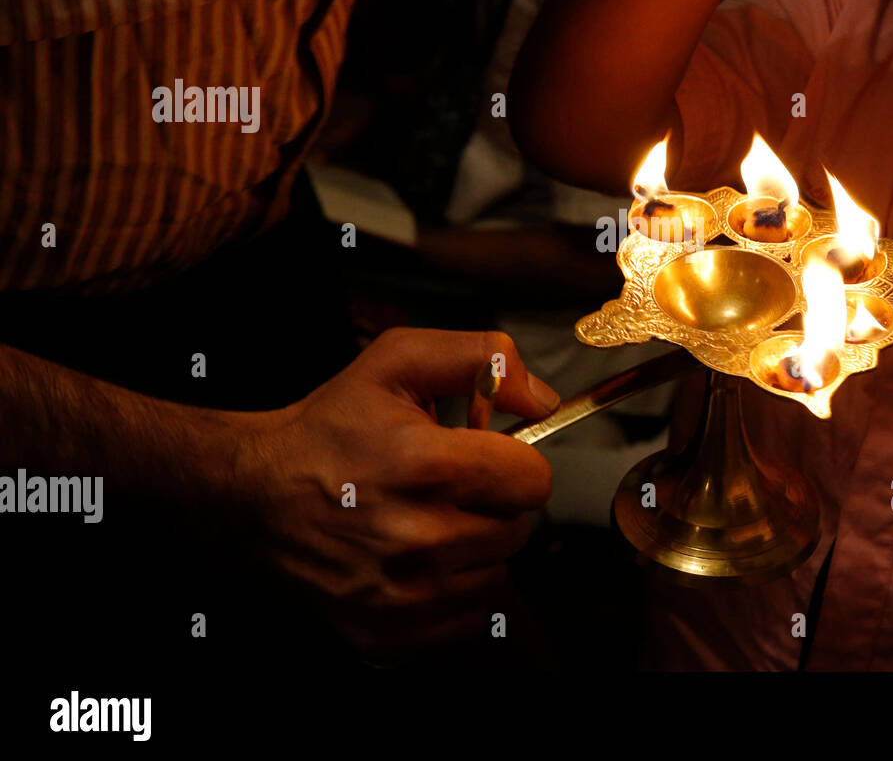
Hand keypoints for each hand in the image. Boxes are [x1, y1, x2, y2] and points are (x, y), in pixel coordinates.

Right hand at [240, 327, 559, 662]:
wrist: (255, 493)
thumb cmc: (330, 428)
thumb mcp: (398, 361)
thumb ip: (481, 357)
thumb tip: (540, 399)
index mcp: (425, 465)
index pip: (533, 480)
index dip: (515, 462)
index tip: (488, 458)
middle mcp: (416, 538)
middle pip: (517, 530)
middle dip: (493, 504)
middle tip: (451, 489)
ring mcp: (401, 594)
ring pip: (497, 576)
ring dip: (478, 550)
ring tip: (435, 523)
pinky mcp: (387, 633)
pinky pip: (468, 619)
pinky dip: (456, 592)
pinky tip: (423, 562)